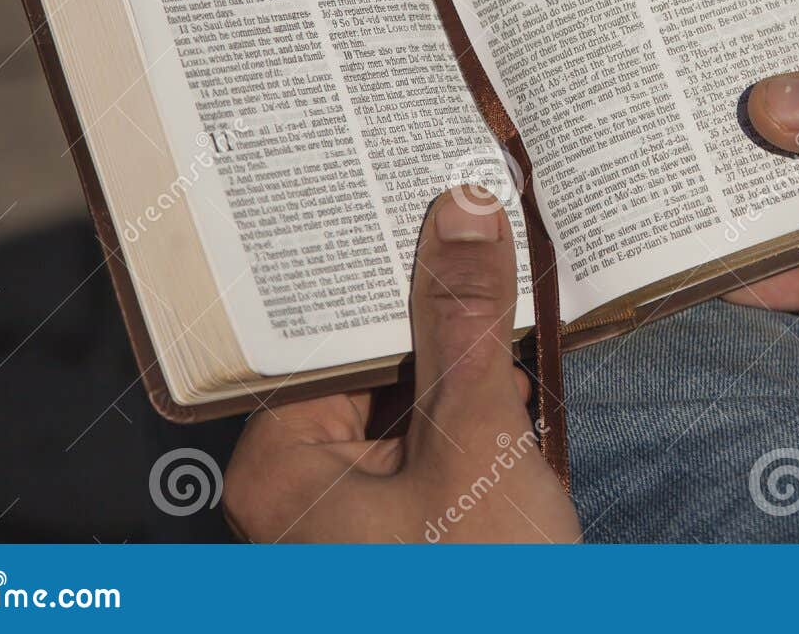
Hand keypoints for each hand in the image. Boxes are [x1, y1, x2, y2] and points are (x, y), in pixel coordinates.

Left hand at [223, 188, 580, 542]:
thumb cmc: (475, 586)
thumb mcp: (475, 440)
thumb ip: (468, 324)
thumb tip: (464, 213)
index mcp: (281, 472)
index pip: (322, 338)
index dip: (381, 274)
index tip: (428, 214)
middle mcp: (302, 496)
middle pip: (369, 373)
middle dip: (437, 327)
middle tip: (484, 250)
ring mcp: (355, 524)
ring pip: (408, 414)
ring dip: (464, 379)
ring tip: (512, 323)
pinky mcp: (406, 540)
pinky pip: (431, 458)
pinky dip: (473, 431)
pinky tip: (518, 403)